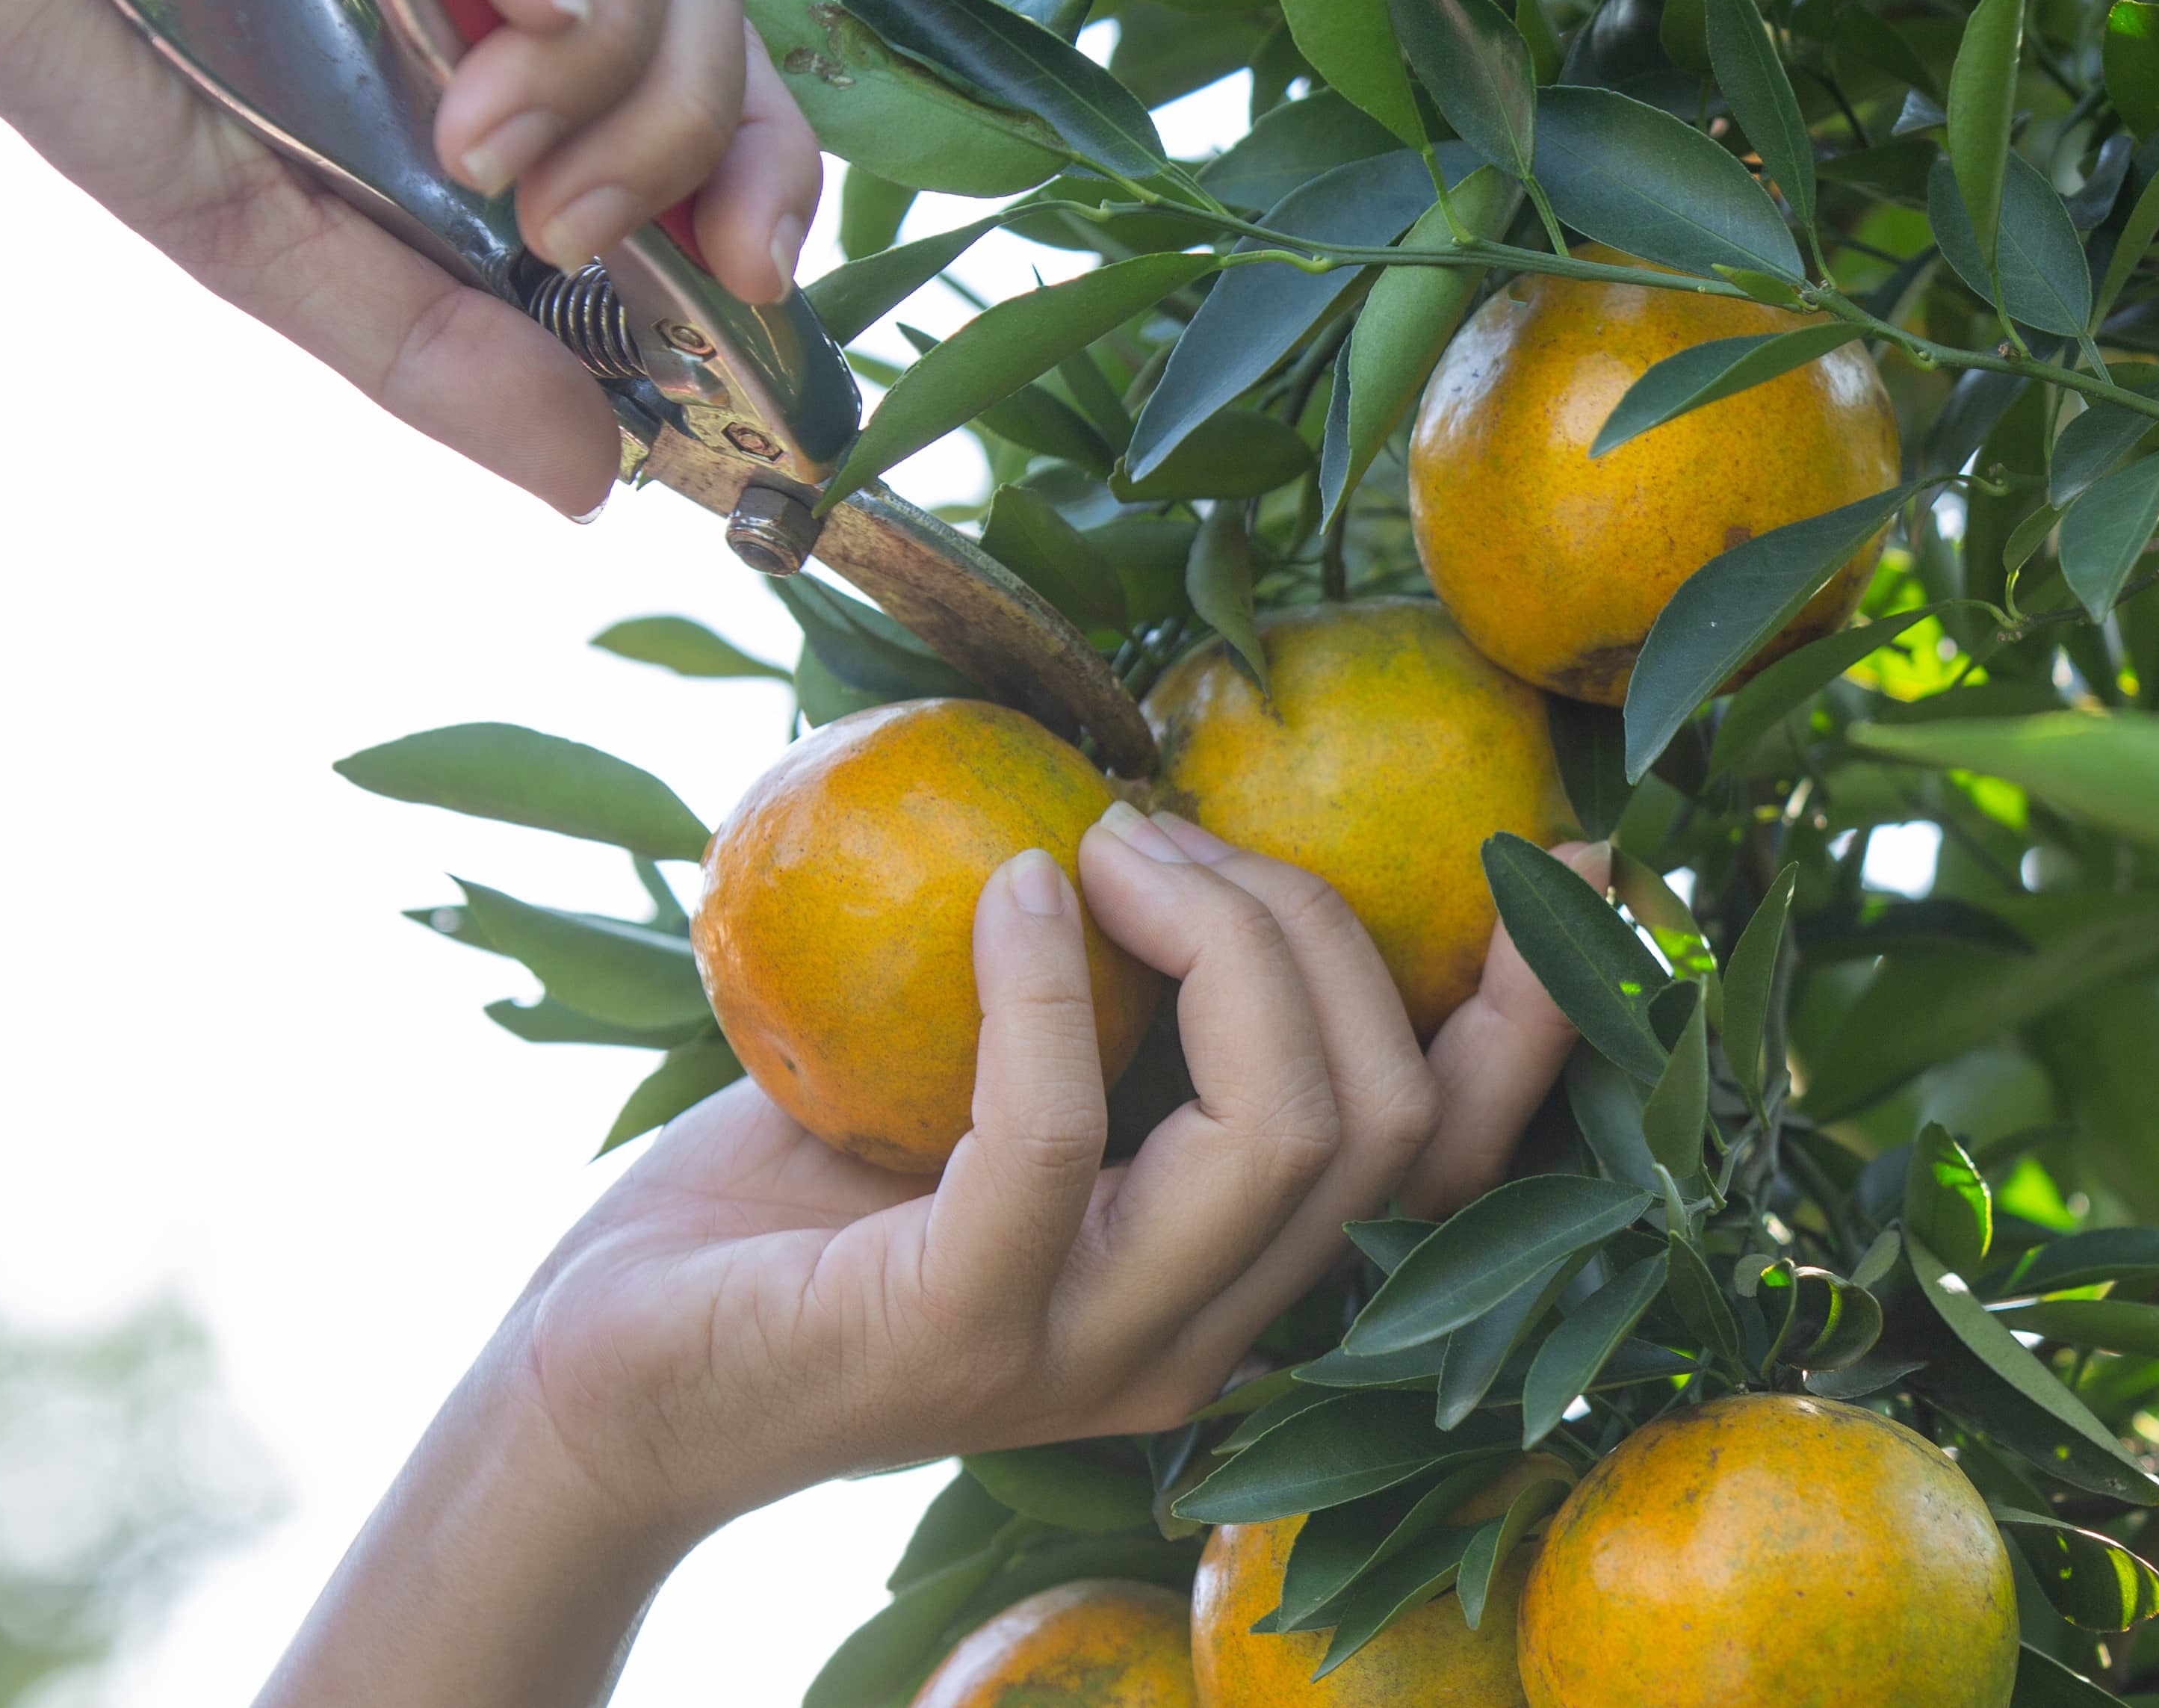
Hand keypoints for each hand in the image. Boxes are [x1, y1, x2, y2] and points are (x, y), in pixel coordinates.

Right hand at [0, 0, 820, 514]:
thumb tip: (590, 475)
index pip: (717, 47)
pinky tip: (526, 2)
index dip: (760, 164)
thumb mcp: (283, 219)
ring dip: (594, 53)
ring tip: (479, 143)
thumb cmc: (95, 12)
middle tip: (561, 225)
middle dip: (664, 131)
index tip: (756, 280)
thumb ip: (437, 334)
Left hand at [254, 809, 1586, 1707]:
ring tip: (1108, 846)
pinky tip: (1017, 895)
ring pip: (1286, 1133)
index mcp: (1238, 1273)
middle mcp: (1203, 1336)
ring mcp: (1089, 1353)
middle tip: (1164, 827)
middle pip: (1390, 1118)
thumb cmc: (804, 1185)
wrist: (601, 1373)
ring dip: (1221, 937)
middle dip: (1315, 923)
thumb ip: (1125, 989)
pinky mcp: (957, 1339)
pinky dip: (1053, 988)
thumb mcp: (999, 1066)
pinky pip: (1062, 1143)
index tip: (1557, 850)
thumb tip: (1195, 785)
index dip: (1534, 1010)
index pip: (1458, 1159)